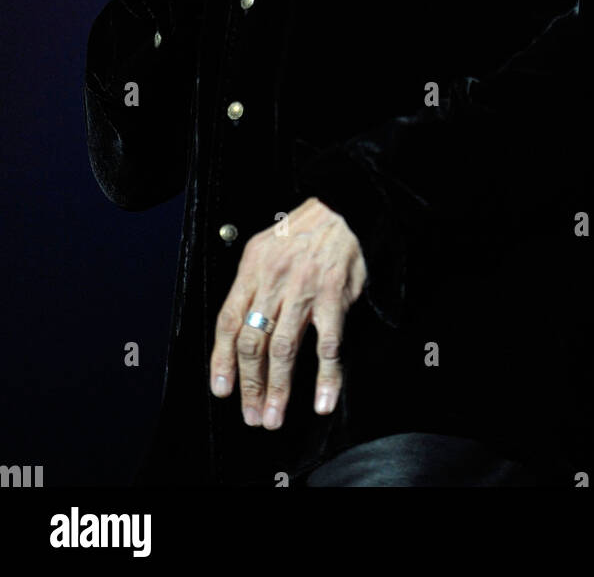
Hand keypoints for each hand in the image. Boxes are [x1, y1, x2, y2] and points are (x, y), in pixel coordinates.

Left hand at [209, 198, 367, 428]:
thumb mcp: (264, 248)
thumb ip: (251, 286)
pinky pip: (328, 345)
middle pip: (253, 342)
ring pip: (284, 350)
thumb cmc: (302, 232)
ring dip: (278, 389)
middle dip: (249, 385)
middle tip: (251, 415)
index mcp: (252, 269)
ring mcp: (304, 290)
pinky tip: (324, 399)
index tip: (222, 389)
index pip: (228, 321)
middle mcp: (274, 281)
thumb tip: (237, 329)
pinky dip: (327, 377)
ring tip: (274, 416)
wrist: (341, 208)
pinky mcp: (333, 297)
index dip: (222, 359)